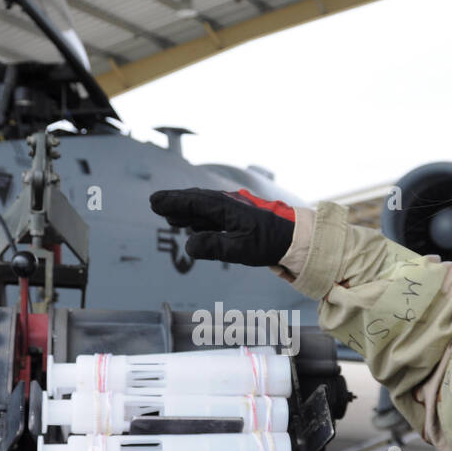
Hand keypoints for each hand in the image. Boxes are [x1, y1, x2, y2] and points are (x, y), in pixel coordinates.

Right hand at [149, 188, 295, 266]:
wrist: (296, 239)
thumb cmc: (269, 243)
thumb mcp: (241, 250)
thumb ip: (213, 247)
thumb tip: (189, 245)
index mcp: (227, 207)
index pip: (194, 201)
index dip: (173, 201)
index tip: (155, 201)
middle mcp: (228, 204)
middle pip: (197, 200)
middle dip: (176, 202)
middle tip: (155, 204)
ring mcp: (234, 210)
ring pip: (205, 208)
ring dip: (187, 211)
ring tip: (170, 216)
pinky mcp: (240, 219)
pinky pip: (214, 215)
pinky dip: (200, 218)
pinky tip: (194, 226)